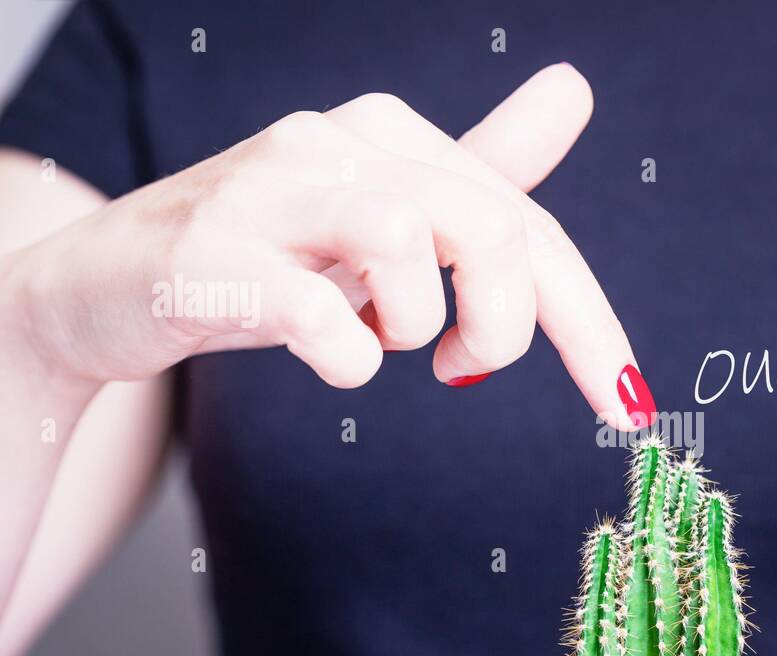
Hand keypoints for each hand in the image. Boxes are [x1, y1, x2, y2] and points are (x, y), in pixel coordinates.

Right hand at [6, 64, 651, 427]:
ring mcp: (272, 191)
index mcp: (396, 140)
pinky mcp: (213, 254)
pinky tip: (331, 356)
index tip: (628, 405)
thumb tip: (573, 89)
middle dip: (510, 324)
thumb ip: (481, 173)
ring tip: (377, 341)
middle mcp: (341, 144)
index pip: (529, 224)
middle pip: (493, 226)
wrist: (108, 283)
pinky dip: (346, 353)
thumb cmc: (267, 259)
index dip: (591, 324)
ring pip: (411, 243)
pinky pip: (317, 311)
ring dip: (418, 328)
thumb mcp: (387, 217)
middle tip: (464, 368)